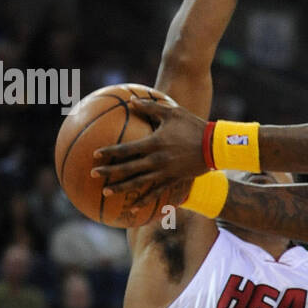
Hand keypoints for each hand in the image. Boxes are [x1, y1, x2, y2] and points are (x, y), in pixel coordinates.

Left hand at [91, 98, 208, 196]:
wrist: (214, 146)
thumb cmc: (193, 126)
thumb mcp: (172, 112)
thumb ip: (151, 106)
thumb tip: (132, 100)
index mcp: (154, 143)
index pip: (127, 149)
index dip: (110, 152)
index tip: (95, 155)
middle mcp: (156, 160)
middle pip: (128, 168)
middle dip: (109, 172)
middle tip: (93, 174)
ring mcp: (165, 172)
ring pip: (139, 183)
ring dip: (121, 188)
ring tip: (106, 192)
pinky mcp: (173, 180)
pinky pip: (156, 193)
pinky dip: (144, 200)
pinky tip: (133, 208)